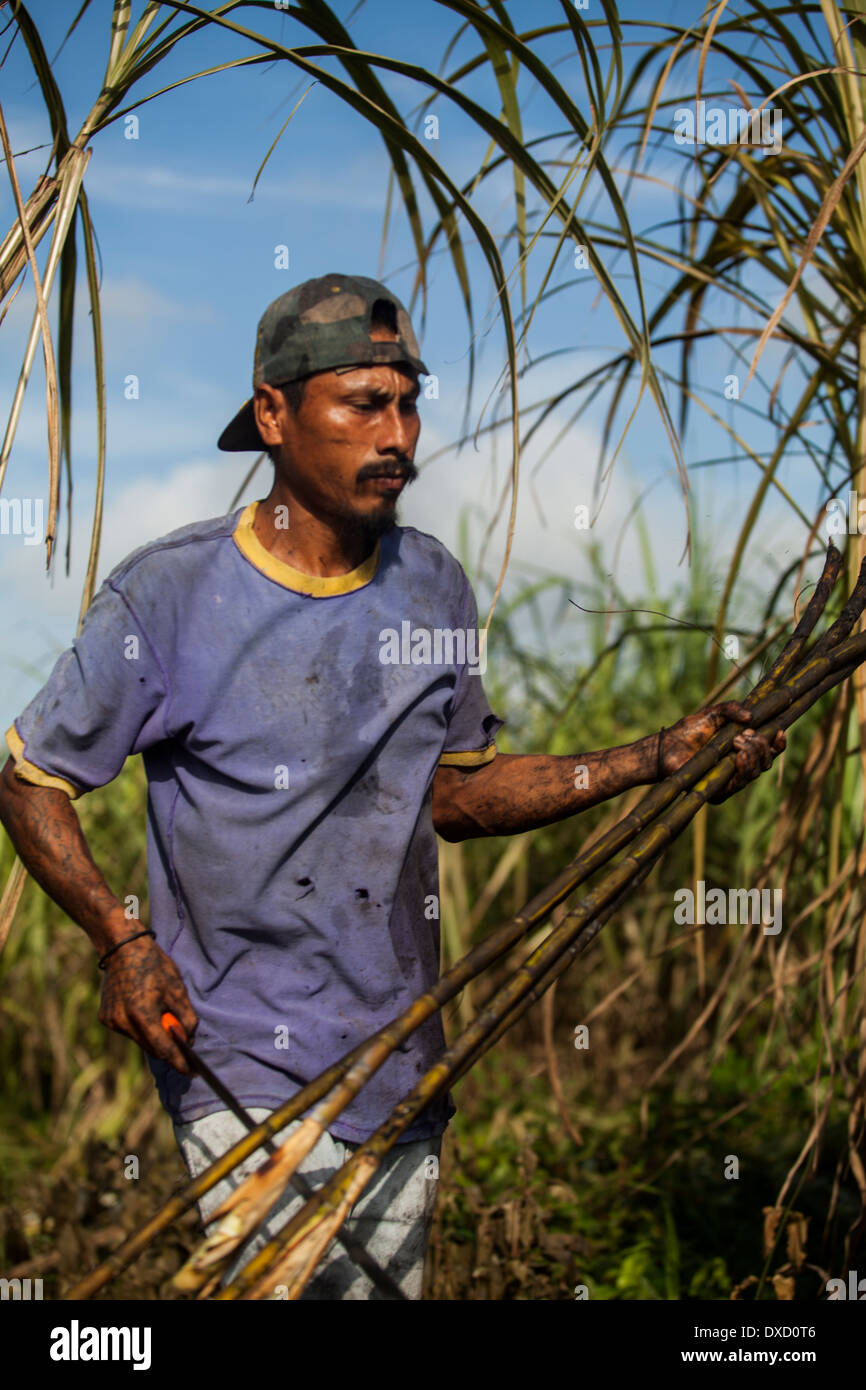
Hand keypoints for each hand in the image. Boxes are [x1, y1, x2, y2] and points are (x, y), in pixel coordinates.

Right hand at [98, 933, 197, 1072]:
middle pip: (151, 1048)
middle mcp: (123, 1022)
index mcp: (142, 1015)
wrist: (122, 949)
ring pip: (140, 1041)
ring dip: (154, 1037)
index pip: (164, 1049)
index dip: (180, 1062)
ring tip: (163, 1019)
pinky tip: (144, 1011)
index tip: (192, 1071)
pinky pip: (128, 1031)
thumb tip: (188, 1039)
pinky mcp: (105, 1018)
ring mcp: (111, 1021)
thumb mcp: (178, 989)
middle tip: (184, 1045)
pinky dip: (140, 1028)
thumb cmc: (154, 965)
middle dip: (169, 1049)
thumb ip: (186, 1018)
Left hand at [659, 700, 785, 802]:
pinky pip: (741, 783)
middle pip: (767, 761)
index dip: (778, 743)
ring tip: (739, 742)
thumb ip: (732, 709)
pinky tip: (740, 755)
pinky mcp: (720, 791)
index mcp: (743, 749)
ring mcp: (731, 780)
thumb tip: (751, 718)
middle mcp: (740, 766)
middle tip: (745, 734)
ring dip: (753, 754)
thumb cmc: (689, 730)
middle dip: (762, 745)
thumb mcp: (713, 713)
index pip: (770, 750)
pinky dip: (745, 767)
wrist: (668, 747)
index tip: (779, 731)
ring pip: (757, 772)